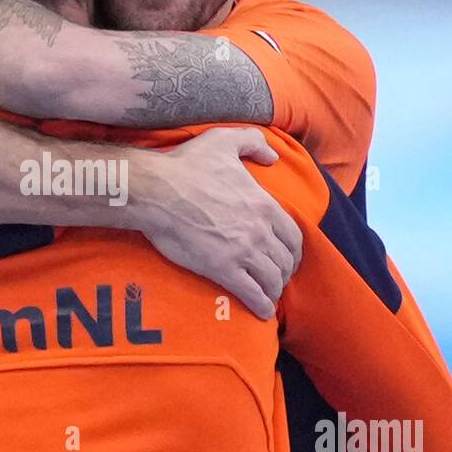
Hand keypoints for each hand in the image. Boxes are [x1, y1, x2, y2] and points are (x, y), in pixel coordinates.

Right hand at [138, 126, 302, 319]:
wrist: (158, 190)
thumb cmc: (187, 164)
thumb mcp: (224, 140)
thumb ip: (253, 143)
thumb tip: (272, 157)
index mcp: (264, 204)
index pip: (293, 236)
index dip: (293, 252)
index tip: (288, 258)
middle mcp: (259, 230)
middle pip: (285, 261)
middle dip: (284, 273)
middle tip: (277, 279)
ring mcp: (242, 251)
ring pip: (272, 280)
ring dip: (274, 290)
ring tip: (269, 296)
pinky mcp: (222, 269)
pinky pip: (252, 293)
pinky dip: (261, 305)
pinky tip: (262, 311)